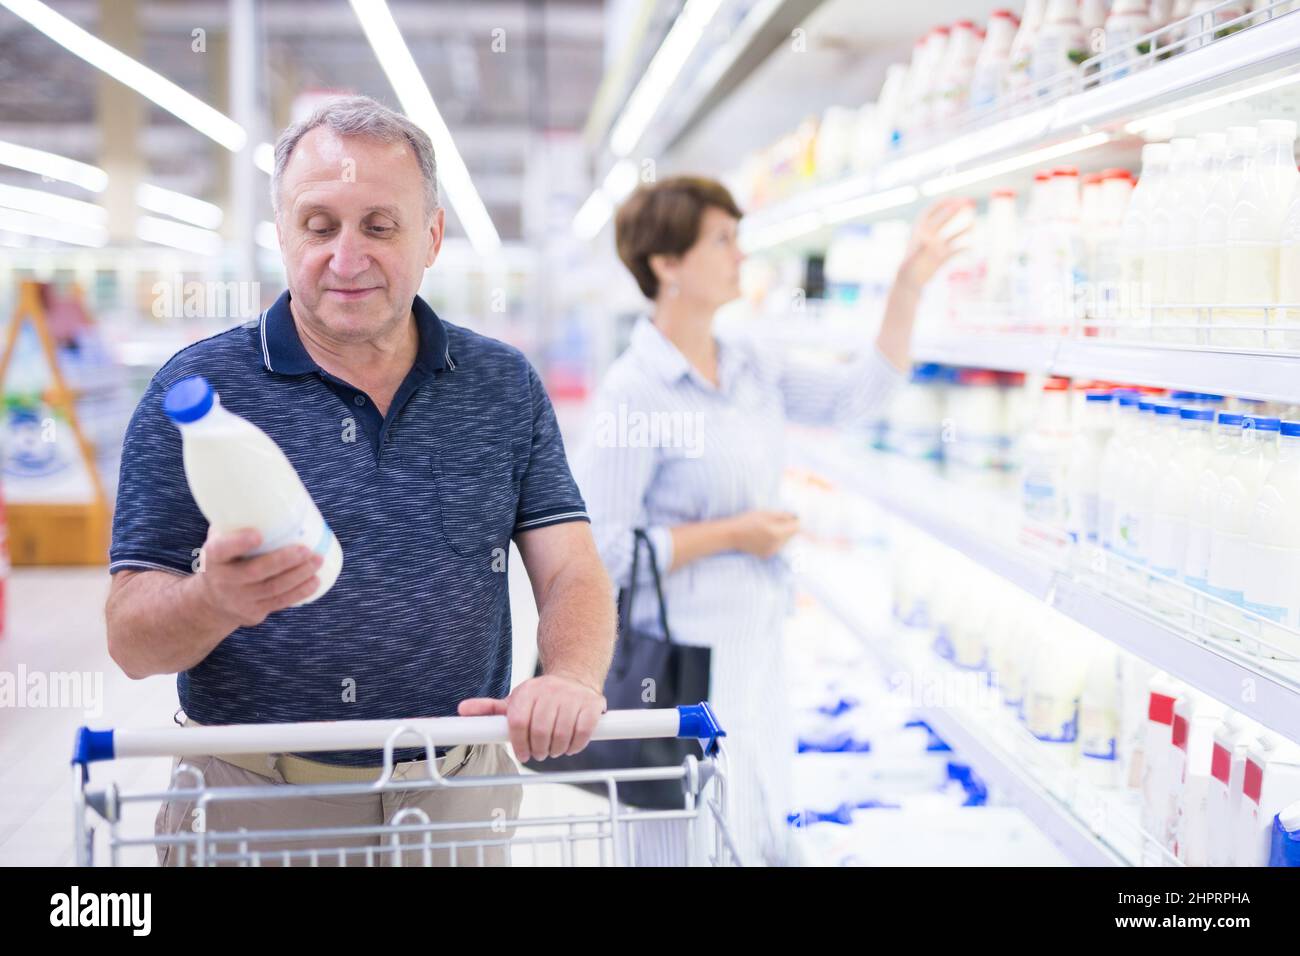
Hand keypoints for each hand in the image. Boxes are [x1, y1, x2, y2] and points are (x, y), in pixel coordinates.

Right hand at [188, 527, 322, 628]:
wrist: (211, 600)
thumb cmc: (226, 558)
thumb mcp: (221, 539)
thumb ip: (238, 520)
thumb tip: (274, 490)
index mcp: (213, 558)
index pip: (221, 550)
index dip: (238, 543)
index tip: (258, 535)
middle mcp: (223, 580)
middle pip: (255, 572)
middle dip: (283, 561)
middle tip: (306, 549)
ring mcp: (238, 599)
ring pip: (272, 589)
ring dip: (298, 575)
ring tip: (317, 561)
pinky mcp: (253, 612)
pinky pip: (279, 602)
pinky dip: (299, 592)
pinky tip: (315, 581)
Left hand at [458, 674, 606, 761]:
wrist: (574, 675)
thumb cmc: (541, 696)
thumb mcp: (515, 700)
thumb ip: (489, 709)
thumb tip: (462, 710)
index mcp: (527, 691)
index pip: (518, 722)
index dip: (519, 743)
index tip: (522, 754)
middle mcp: (549, 691)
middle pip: (540, 730)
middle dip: (539, 750)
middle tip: (540, 754)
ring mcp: (572, 697)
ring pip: (561, 734)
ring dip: (557, 750)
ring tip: (554, 749)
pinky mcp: (591, 705)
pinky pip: (582, 733)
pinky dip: (575, 746)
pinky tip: (570, 745)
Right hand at [727, 509, 799, 558]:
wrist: (731, 535)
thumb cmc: (747, 520)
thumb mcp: (765, 513)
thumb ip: (783, 515)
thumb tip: (797, 518)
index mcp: (776, 533)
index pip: (796, 528)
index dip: (795, 521)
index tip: (790, 516)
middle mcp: (776, 545)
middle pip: (791, 535)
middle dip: (788, 528)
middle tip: (775, 521)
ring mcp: (772, 552)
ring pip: (785, 542)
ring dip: (782, 535)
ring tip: (767, 529)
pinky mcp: (767, 555)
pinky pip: (777, 547)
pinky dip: (774, 541)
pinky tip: (763, 537)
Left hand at [895, 197, 975, 292]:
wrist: (910, 283)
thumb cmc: (909, 269)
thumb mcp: (914, 257)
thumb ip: (921, 247)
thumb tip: (927, 240)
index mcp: (920, 231)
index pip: (930, 212)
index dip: (941, 203)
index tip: (952, 198)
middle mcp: (930, 236)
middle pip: (944, 219)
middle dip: (955, 210)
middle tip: (968, 203)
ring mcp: (936, 246)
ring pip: (952, 234)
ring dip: (963, 229)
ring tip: (973, 225)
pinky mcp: (942, 257)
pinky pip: (955, 250)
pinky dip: (963, 248)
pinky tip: (970, 248)